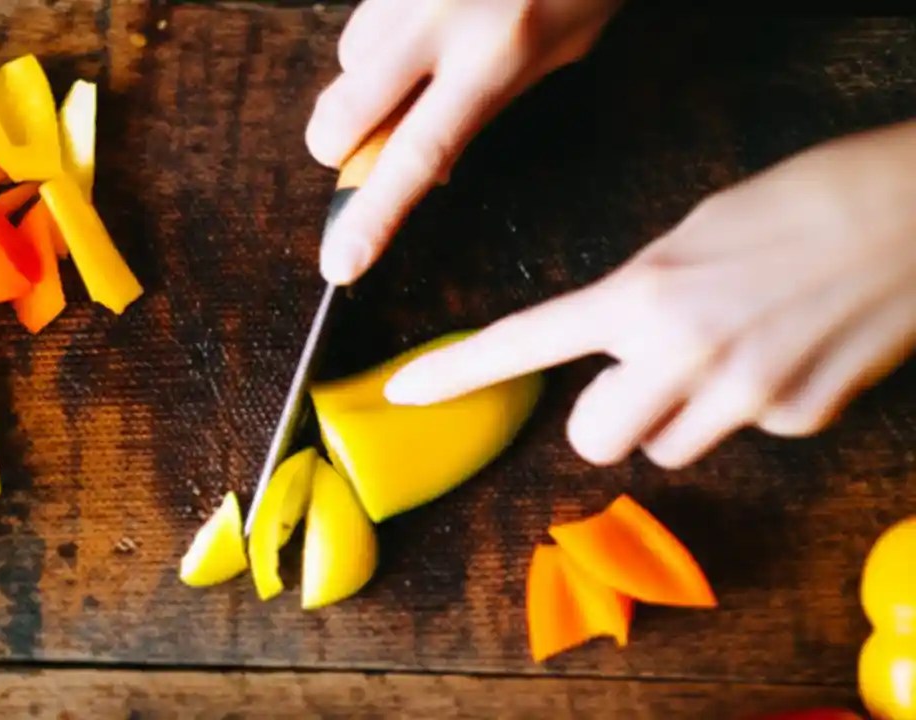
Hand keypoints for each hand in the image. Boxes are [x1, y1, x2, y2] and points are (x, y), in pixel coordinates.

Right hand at [307, 0, 622, 284]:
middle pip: (340, 116)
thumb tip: (424, 165)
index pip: (416, 157)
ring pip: (346, 65)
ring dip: (368, 83)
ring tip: (424, 59)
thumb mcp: (556, 55)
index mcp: (495, 56)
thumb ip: (482, 111)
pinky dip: (380, 38)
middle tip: (365, 149)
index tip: (338, 263)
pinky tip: (425, 20)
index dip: (371, 218)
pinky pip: (361, 20)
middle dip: (338, 149)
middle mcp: (439, 20)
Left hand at [384, 121, 915, 467]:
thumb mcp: (695, 234)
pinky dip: (759, 407)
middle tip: (639, 376)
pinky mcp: (800, 419)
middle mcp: (680, 354)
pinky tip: (793, 352)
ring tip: (731, 353)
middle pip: (592, 439)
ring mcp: (744, 397)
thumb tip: (620, 340)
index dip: (456, 374)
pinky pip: (750, 435)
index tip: (404, 392)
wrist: (914, 210)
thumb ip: (642, 296)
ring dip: (680, 417)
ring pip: (669, 451)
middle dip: (607, 415)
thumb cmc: (804, 200)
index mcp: (641, 294)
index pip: (523, 343)